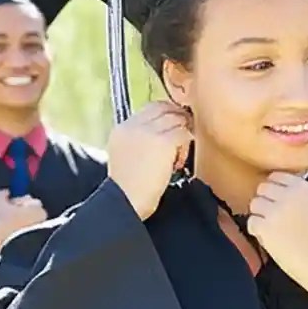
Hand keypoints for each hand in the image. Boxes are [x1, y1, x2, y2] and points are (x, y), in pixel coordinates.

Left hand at [0, 189, 47, 249]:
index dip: (9, 194)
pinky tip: (23, 239)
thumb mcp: (37, 209)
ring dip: (11, 226)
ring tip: (26, 229)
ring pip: (1, 226)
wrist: (25, 253)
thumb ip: (31, 204)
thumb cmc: (31, 226)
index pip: (0, 195)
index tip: (17, 194)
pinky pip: (5, 238)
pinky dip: (12, 237)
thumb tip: (29, 203)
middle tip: (24, 213)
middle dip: (10, 211)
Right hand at [107, 101, 192, 219]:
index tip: (174, 127)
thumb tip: (163, 135)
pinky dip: (185, 148)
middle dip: (178, 121)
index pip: (151, 108)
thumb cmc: (127, 188)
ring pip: (177, 120)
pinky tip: (177, 164)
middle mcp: (134, 125)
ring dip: (182, 136)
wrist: (125, 200)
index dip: (167, 115)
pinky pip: (184, 134)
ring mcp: (148, 132)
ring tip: (177, 156)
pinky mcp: (163, 142)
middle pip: (165, 109)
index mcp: (122, 128)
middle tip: (183, 137)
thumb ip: (138, 141)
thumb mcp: (125, 156)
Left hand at [246, 173, 307, 292]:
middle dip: (265, 202)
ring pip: (254, 204)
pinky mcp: (266, 227)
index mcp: (303, 187)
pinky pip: (251, 222)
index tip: (280, 205)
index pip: (276, 176)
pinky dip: (257, 232)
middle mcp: (289, 195)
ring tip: (275, 231)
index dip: (274, 191)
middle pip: (262, 188)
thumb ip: (297, 194)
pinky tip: (272, 241)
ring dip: (260, 217)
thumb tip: (273, 186)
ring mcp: (276, 210)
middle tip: (275, 220)